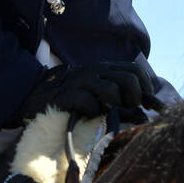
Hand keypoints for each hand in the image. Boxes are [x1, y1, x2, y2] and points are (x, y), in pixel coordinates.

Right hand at [2, 60, 157, 129]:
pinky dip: (93, 111)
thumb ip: (120, 95)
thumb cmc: (73, 97)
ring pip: (111, 91)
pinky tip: (86, 114)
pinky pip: (90, 102)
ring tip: (104, 112)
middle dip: (134, 98)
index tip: (145, 104)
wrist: (36, 97)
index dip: (145, 88)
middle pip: (128, 80)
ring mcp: (81, 81)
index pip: (135, 71)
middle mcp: (94, 71)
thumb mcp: (97, 90)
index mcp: (104, 68)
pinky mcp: (67, 95)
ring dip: (113, 106)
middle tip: (127, 110)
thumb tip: (147, 110)